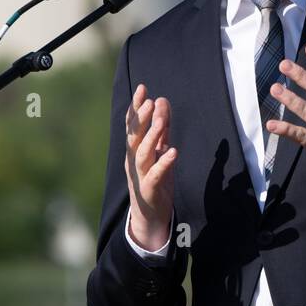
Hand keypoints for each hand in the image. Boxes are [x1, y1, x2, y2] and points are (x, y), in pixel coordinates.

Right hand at [125, 83, 176, 249]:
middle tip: (150, 101)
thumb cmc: (154, 179)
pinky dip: (163, 163)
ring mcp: (139, 176)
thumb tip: (161, 100)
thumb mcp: (158, 150)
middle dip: (141, 119)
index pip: (132, 125)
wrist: (149, 217)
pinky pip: (154, 175)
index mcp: (133, 150)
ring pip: (142, 154)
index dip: (136, 107)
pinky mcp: (148, 190)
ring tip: (161, 122)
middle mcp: (133, 161)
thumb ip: (161, 127)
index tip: (142, 88)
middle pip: (133, 137)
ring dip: (151, 137)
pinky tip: (173, 152)